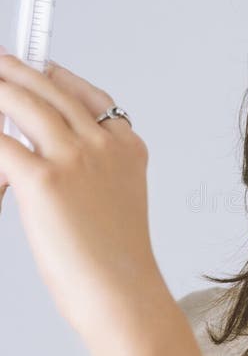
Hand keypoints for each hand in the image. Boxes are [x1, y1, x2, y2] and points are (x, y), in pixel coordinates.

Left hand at [0, 53, 163, 338]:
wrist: (122, 293)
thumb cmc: (116, 258)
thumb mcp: (117, 199)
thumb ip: (90, 168)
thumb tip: (42, 153)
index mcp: (127, 147)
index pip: (89, 97)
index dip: (58, 77)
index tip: (41, 68)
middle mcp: (103, 144)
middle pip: (52, 91)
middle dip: (18, 72)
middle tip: (0, 62)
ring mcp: (75, 157)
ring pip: (24, 104)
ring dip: (0, 87)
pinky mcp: (44, 179)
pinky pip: (2, 143)